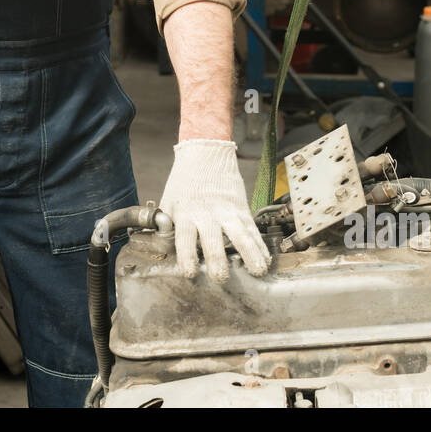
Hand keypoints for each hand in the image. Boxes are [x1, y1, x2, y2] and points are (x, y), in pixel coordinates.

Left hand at [158, 139, 270, 279]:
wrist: (206, 153)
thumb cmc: (185, 182)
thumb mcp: (169, 203)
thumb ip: (168, 228)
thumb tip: (165, 252)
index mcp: (186, 213)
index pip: (185, 238)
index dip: (187, 257)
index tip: (190, 273)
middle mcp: (207, 213)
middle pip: (213, 240)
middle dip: (218, 262)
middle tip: (220, 278)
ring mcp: (228, 211)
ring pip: (241, 235)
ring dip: (250, 255)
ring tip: (256, 271)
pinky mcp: (242, 209)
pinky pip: (253, 231)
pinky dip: (260, 246)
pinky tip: (265, 260)